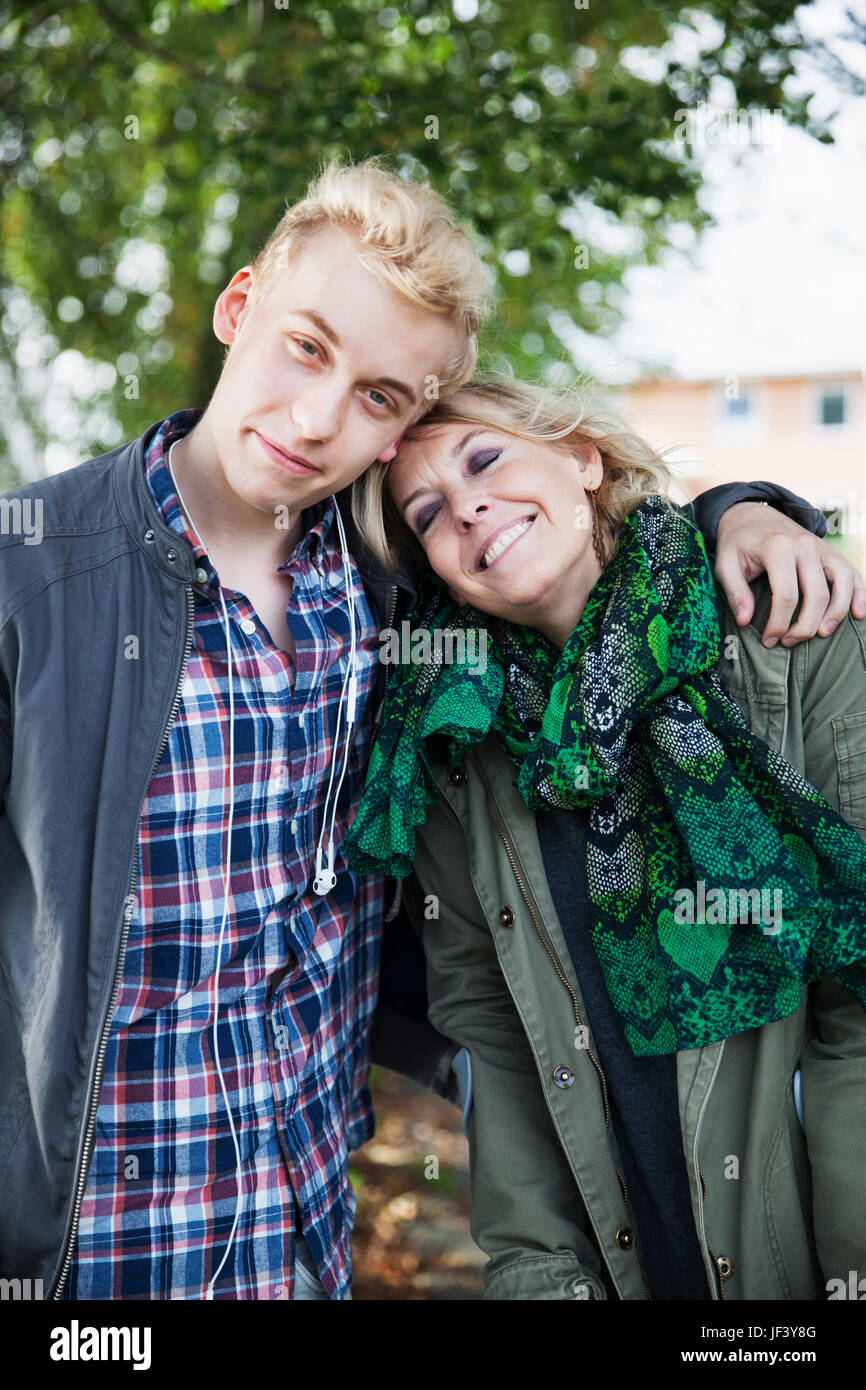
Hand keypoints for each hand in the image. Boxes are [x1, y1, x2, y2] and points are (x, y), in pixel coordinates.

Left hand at [713, 502, 865, 646]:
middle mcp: (805, 545)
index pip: (787, 595)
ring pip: (842, 583)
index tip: (769, 639)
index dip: (779, 623)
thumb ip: (735, 592)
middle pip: (817, 594)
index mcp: (778, 547)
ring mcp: (822, 547)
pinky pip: (852, 573)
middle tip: (789, 642)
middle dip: (805, 625)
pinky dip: (859, 594)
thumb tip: (745, 621)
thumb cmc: (738, 544)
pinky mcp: (831, 552)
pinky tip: (858, 614)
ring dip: (836, 613)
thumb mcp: (725, 564)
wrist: (753, 517)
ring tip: (823, 634)